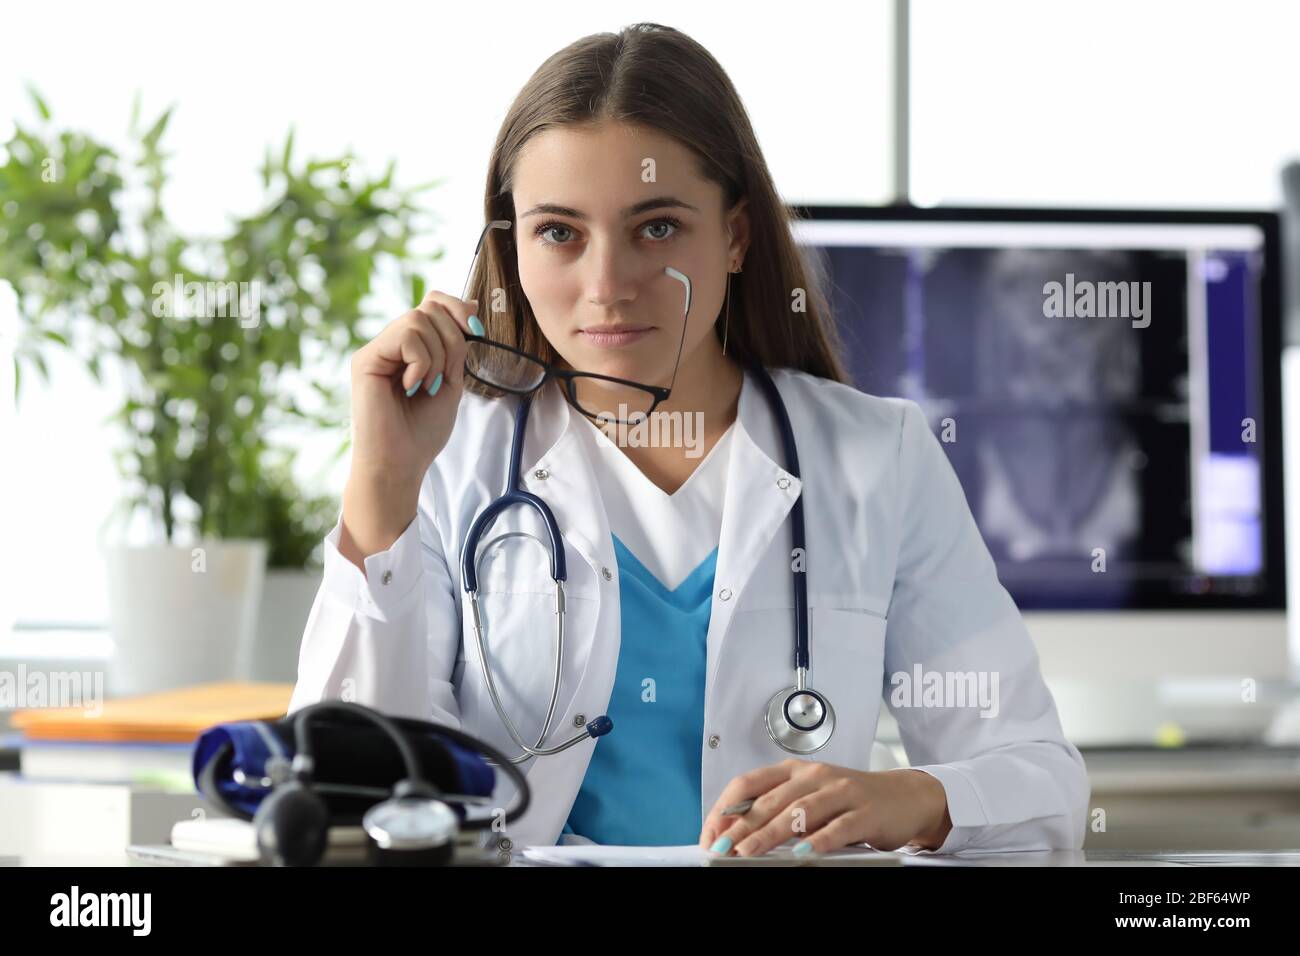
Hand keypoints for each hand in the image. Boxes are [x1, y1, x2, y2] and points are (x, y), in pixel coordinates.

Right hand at [348, 290, 477, 484]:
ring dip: (437, 356)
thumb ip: (457, 345)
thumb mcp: (452, 380)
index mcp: (410, 348)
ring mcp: (376, 350)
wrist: (400, 463)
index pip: (432, 303)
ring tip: (427, 386)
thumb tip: (472, 303)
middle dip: (451, 341)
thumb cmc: (423, 431)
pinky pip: (405, 336)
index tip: (476, 331)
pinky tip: (411, 386)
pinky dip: (420, 362)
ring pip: (417, 319)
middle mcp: (390, 344)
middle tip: (444, 378)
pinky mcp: (365, 359)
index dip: (456, 308)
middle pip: (429, 308)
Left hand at [698, 759, 951, 856]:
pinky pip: (838, 828)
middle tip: (721, 847)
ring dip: (770, 834)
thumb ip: (779, 809)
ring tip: (748, 851)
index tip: (711, 831)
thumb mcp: (810, 797)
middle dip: (741, 826)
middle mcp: (815, 776)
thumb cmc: (852, 799)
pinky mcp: (865, 812)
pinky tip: (801, 854)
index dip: (727, 807)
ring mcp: (842, 792)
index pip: (750, 783)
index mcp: (795, 770)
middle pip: (770, 800)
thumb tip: (734, 830)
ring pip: (799, 812)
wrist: (905, 796)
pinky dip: (818, 842)